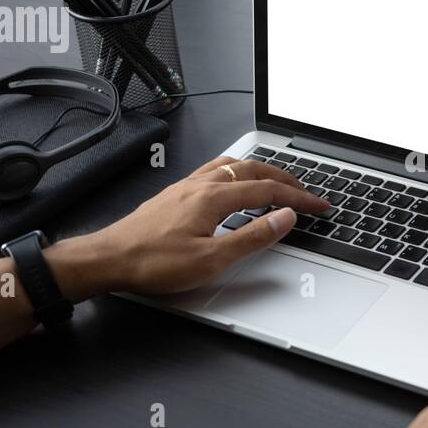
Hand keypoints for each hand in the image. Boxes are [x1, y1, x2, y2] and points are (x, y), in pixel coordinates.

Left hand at [50, 156, 328, 298]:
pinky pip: (215, 171)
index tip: (318, 205)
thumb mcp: (211, 259)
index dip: (299, 197)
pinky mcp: (176, 193)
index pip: (269, 190)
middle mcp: (201, 184)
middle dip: (285, 179)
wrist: (109, 258)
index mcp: (214, 197)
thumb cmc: (152, 262)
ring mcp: (186, 186)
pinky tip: (234, 184)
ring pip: (233, 166)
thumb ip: (252, 237)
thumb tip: (284, 218)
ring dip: (261, 171)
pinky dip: (237, 173)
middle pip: (254, 170)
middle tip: (305, 193)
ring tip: (277, 182)